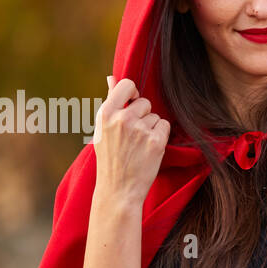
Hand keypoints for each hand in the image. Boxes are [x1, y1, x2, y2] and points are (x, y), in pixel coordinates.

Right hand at [93, 76, 169, 204]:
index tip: (133, 102)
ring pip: (155, 116)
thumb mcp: (102, 129)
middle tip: (133, 135)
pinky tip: (149, 149)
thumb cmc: (110, 158)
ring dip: (151, 128)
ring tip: (139, 145)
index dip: (133, 92)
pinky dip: (161, 136)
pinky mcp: (156, 141)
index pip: (126, 84)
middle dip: (143, 115)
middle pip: (145, 102)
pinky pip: (164, 126)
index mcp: (105, 113)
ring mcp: (140, 130)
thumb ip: (110, 102)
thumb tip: (111, 78)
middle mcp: (122, 119)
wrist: (118, 189)